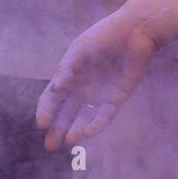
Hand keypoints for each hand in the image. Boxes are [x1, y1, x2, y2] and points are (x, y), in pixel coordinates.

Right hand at [36, 11, 157, 150]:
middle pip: (66, 114)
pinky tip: (89, 132)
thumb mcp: (80, 49)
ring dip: (76, 130)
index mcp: (69, 76)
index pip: (52, 99)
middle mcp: (82, 89)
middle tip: (50, 146)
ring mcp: (98, 95)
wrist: (134, 32)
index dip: (46, 111)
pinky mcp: (116, 98)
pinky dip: (97, 125)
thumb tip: (55, 89)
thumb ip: (67, 69)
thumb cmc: (103, 36)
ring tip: (71, 140)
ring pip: (84, 118)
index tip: (42, 123)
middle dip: (57, 129)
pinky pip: (105, 116)